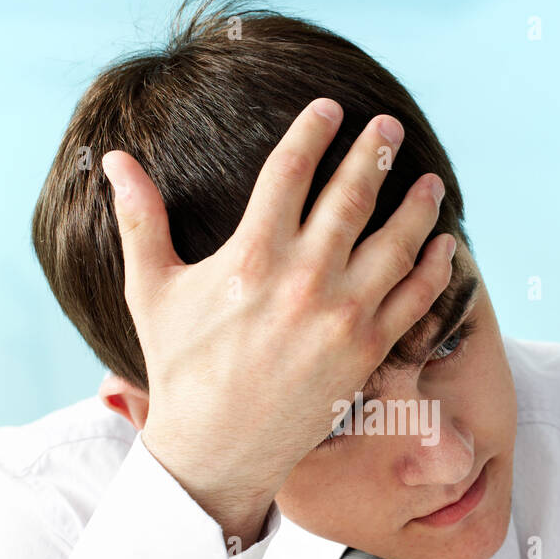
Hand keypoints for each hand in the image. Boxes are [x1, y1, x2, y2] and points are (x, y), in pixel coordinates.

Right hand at [100, 100, 455, 546]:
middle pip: (352, 198)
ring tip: (430, 181)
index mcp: (252, 257)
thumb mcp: (153, 290)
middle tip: (390, 127)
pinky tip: (446, 247)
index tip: (330, 108)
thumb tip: (113, 159)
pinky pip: (413, 302)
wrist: (216, 450)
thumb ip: (140, 220)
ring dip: (418, 209)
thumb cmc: (181, 370)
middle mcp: (303, 281)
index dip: (313, 132)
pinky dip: (435, 271)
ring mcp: (341, 318)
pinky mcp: (366, 353)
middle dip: (375, 154)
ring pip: (395, 246)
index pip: (291, 172)